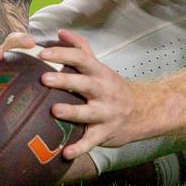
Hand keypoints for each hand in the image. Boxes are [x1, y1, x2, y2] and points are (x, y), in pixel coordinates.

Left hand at [36, 28, 153, 158]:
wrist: (143, 111)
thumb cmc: (113, 88)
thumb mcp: (100, 67)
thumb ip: (81, 48)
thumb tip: (60, 32)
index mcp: (100, 73)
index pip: (81, 58)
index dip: (63, 54)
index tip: (42, 53)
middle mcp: (104, 91)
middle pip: (84, 83)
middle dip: (65, 80)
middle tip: (44, 79)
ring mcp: (106, 113)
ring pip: (88, 113)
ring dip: (72, 112)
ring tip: (54, 110)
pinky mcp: (106, 133)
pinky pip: (92, 141)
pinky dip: (80, 148)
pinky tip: (65, 154)